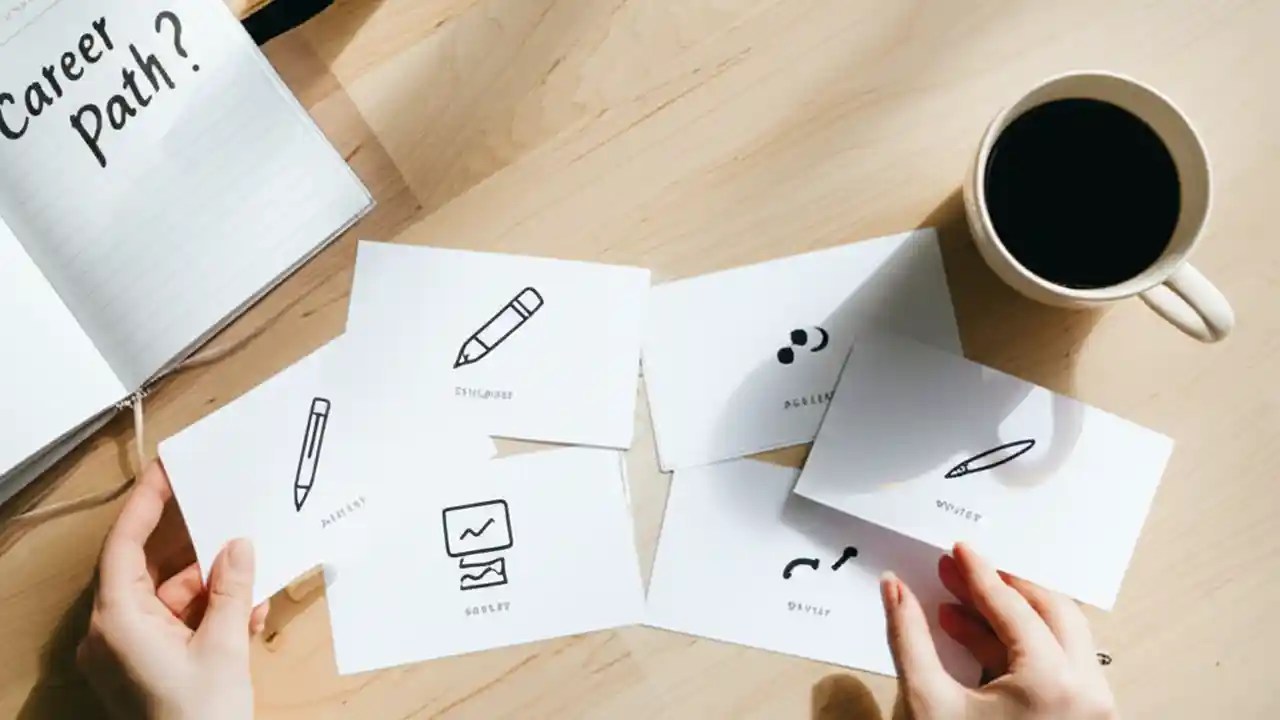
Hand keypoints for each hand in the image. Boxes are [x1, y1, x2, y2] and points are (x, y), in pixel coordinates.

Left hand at [78, 461, 268, 719]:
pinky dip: (207, 615)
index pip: (124, 545)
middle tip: (225, 517)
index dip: (145, 505)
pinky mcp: (145, 667)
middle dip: (196, 551)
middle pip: (149, 570)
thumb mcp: (223, 646)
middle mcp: (112, 633)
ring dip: (211, 588)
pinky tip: (244, 614)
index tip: (166, 472)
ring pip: (168, 598)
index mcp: (117, 621)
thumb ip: (231, 589)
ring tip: (250, 581)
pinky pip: (174, 624)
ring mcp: (127, 652)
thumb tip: (238, 545)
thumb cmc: (197, 719)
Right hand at [881, 543, 1116, 718]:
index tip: (958, 550)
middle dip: (999, 588)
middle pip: (1049, 611)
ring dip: (1008, 616)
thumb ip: (909, 637)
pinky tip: (973, 639)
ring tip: (954, 607)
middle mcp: (1087, 691)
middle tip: (957, 572)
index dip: (979, 573)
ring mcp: (1092, 709)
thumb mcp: (929, 703)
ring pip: (1057, 637)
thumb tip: (893, 589)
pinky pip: (1057, 665)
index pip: (1012, 607)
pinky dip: (1019, 646)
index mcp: (1053, 682)